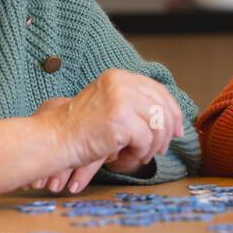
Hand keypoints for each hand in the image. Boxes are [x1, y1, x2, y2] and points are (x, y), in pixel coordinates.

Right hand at [31, 69, 183, 193]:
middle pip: (163, 106)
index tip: (177, 129)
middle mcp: (122, 83)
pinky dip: (143, 152)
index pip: (158, 90)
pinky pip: (147, 138)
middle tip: (164, 148)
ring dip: (155, 144)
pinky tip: (131, 156)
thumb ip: (135, 106)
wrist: (55, 138)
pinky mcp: (121, 118)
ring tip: (144, 155)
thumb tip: (171, 120)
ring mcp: (121, 99)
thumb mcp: (109, 107)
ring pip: (158, 124)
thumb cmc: (79, 129)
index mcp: (119, 77)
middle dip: (168, 130)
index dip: (172, 111)